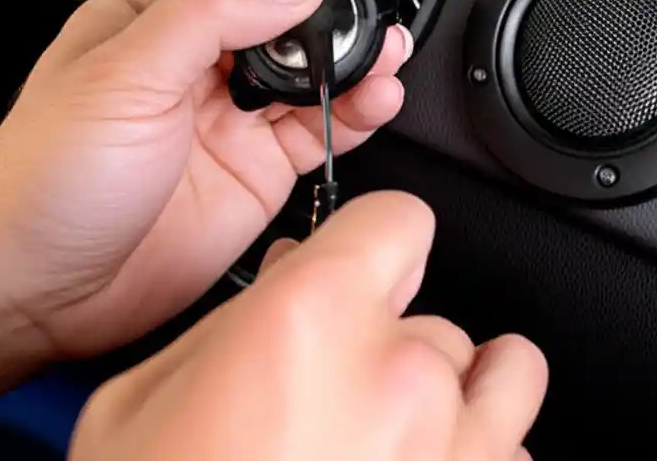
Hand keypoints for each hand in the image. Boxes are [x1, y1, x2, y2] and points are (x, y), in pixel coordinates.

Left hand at [0, 0, 409, 357]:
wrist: (38, 294)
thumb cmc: (45, 185)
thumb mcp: (121, 77)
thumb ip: (209, 18)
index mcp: (152, 24)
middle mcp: (197, 69)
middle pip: (290, 31)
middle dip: (341, 25)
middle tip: (379, 25)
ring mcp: (231, 123)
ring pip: (314, 80)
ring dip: (357, 67)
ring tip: (388, 60)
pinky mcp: (258, 176)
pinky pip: (321, 135)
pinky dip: (356, 117)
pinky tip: (376, 102)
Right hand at [71, 192, 547, 460]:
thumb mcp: (142, 406)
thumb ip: (234, 328)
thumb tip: (291, 281)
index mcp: (312, 323)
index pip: (401, 220)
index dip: (374, 244)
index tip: (361, 269)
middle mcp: (403, 376)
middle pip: (433, 315)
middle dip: (387, 348)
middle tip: (332, 404)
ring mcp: (461, 452)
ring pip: (504, 372)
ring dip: (459, 394)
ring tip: (404, 434)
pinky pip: (514, 455)